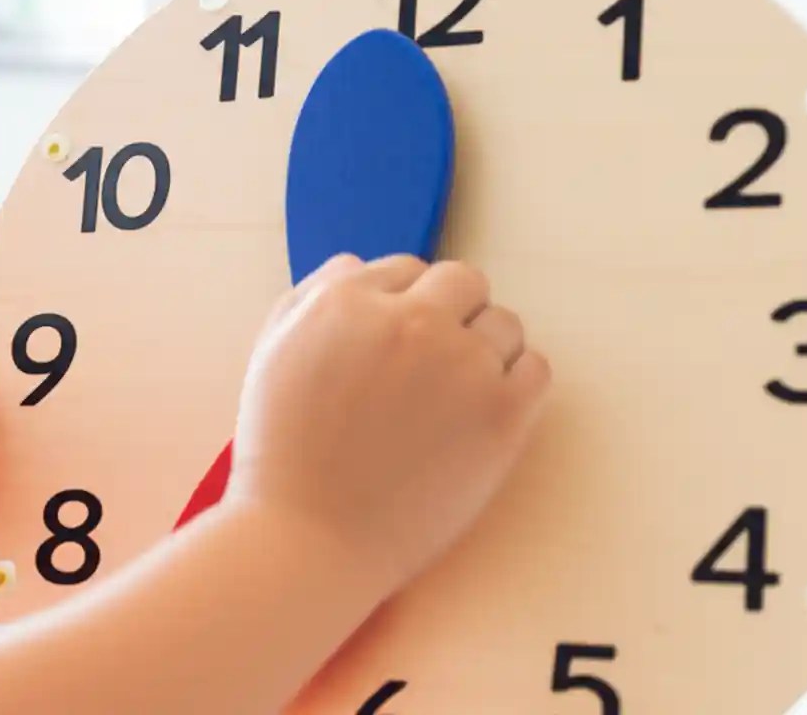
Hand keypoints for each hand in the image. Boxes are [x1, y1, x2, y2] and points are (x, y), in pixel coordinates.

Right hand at [229, 254, 550, 593]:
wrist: (308, 540)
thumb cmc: (282, 454)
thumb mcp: (271, 354)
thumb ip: (311, 298)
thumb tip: (357, 266)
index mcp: (348, 302)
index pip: (404, 269)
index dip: (401, 306)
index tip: (396, 345)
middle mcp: (411, 320)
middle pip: (462, 281)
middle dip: (449, 314)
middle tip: (430, 366)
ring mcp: (462, 365)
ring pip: (504, 322)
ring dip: (485, 349)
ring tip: (453, 398)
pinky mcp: (503, 414)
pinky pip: (536, 368)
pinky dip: (516, 384)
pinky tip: (482, 415)